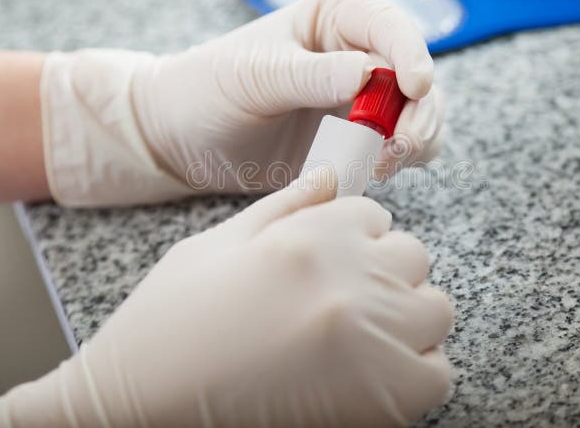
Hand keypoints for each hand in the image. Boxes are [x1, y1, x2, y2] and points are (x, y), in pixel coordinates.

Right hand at [0, 169, 453, 426]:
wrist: (143, 407)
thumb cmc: (170, 325)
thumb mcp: (218, 244)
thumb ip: (286, 206)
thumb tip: (330, 176)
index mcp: (308, 238)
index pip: (374, 217)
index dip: (353, 241)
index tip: (332, 266)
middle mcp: (349, 281)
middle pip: (412, 258)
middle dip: (384, 275)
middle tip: (343, 304)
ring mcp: (371, 340)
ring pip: (435, 311)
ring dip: (406, 321)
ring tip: (359, 340)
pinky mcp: (383, 400)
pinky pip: (436, 375)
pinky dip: (413, 375)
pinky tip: (369, 377)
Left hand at [41, 0, 444, 204]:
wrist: (181, 140)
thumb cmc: (209, 90)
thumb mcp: (255, 77)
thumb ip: (312, 76)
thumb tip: (372, 75)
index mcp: (333, 20)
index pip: (389, 27)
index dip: (411, 54)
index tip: (415, 86)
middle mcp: (356, 56)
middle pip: (415, 77)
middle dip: (418, 111)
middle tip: (400, 144)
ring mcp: (360, 102)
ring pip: (418, 116)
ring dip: (416, 140)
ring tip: (385, 162)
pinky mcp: (356, 142)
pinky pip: (398, 150)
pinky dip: (400, 162)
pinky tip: (375, 171)